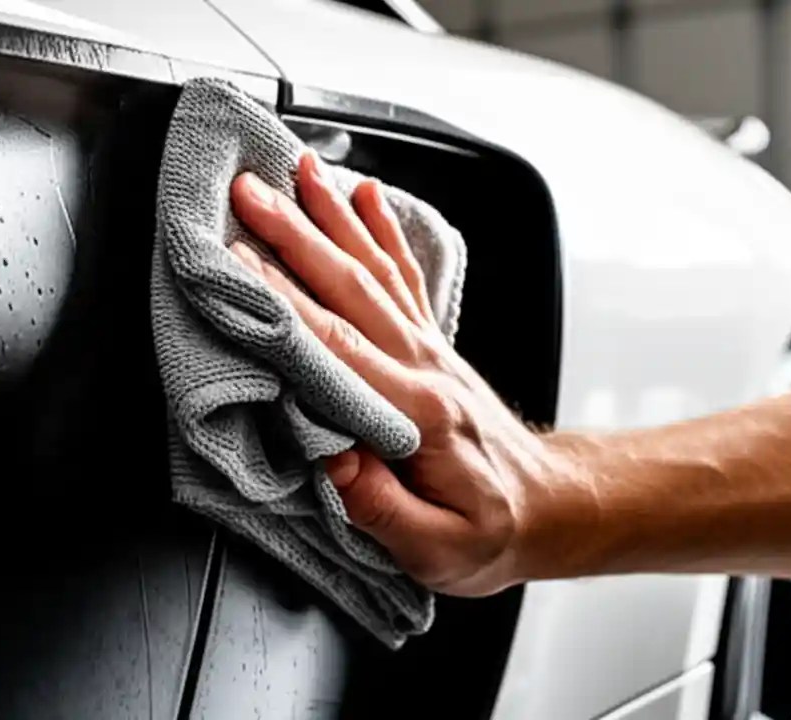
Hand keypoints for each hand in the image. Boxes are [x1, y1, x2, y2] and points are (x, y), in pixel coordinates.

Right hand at [228, 151, 597, 595]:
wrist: (550, 509)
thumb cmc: (491, 532)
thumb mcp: (436, 548)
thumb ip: (380, 505)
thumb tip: (329, 457)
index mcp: (417, 414)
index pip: (337, 347)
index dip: (283, 303)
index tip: (240, 263)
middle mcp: (423, 366)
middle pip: (349, 287)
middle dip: (294, 233)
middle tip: (249, 192)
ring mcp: (428, 349)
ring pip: (373, 268)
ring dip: (331, 215)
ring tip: (298, 167)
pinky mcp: (430, 345)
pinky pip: (402, 275)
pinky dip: (381, 229)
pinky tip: (363, 194)